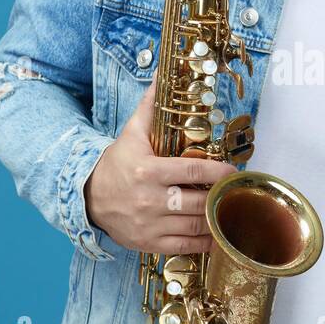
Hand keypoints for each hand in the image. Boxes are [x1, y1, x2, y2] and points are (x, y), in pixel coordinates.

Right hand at [83, 73, 238, 254]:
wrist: (87, 197)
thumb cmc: (116, 164)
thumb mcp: (131, 134)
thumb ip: (149, 108)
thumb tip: (160, 76)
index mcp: (148, 171)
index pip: (193, 170)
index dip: (219, 171)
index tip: (233, 171)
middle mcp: (150, 200)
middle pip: (199, 201)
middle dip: (221, 197)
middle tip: (237, 192)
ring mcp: (149, 224)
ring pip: (195, 225)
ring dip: (218, 220)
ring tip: (232, 211)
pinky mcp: (148, 243)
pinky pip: (184, 246)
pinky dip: (204, 242)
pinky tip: (217, 234)